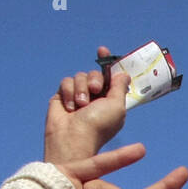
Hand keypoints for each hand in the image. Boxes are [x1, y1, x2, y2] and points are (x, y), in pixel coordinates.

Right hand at [45, 46, 127, 162]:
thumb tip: (124, 74)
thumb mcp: (116, 106)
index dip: (108, 63)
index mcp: (111, 101)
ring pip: (80, 76)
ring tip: (81, 106)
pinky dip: (68, 92)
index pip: (110, 78)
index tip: (103, 50)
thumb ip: (120, 87)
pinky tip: (70, 108)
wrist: (72, 137)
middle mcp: (95, 98)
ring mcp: (79, 97)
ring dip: (81, 89)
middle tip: (95, 90)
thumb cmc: (98, 126)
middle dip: (95, 79)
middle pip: (95, 74)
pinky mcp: (63, 97)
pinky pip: (66, 81)